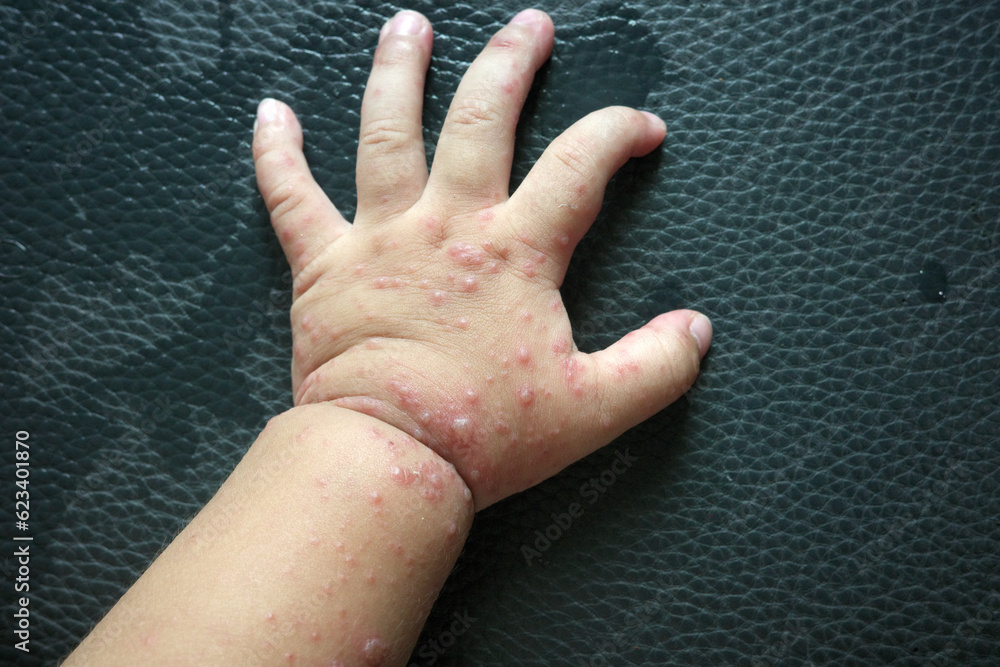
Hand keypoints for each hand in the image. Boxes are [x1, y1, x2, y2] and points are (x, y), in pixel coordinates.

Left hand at [252, 8, 710, 509]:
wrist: (389, 458)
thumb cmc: (485, 434)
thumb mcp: (594, 410)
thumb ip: (655, 367)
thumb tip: (697, 331)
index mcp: (514, 250)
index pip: (580, 163)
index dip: (619, 132)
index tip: (643, 127)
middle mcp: (446, 224)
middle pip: (481, 118)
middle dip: (510, 63)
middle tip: (530, 25)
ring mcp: (379, 236)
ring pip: (386, 131)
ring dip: (398, 71)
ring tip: (408, 25)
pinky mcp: (323, 265)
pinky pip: (290, 196)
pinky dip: (276, 152)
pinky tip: (271, 111)